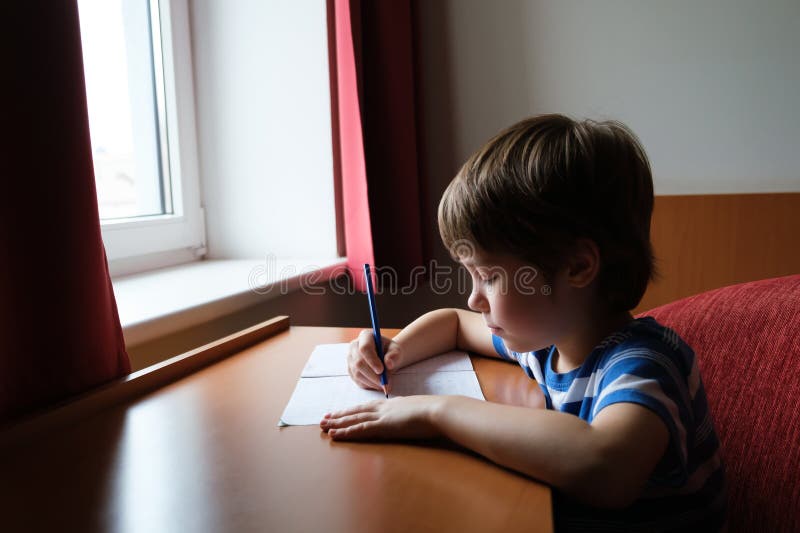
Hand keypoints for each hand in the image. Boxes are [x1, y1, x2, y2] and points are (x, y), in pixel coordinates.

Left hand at [320, 396, 443, 440]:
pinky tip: (335, 435)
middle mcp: (383, 408)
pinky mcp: (383, 426)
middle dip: (339, 416)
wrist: (438, 410)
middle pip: (356, 412)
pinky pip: (360, 430)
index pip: (367, 407)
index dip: (352, 410)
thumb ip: (408, 413)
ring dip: (337, 424)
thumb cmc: (434, 412)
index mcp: (391, 404)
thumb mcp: (418, 410)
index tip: (340, 412)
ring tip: (323, 427)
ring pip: (354, 420)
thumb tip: (406, 417)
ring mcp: (382, 416)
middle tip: (324, 419)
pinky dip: (346, 432)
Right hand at [347, 329, 404, 391]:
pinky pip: (357, 380)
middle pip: (359, 362)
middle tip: (384, 383)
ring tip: (384, 385)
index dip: (372, 360)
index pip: (365, 348)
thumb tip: (389, 364)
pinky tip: (377, 384)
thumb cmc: (390, 352)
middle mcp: (354, 346)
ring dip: (371, 382)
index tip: (381, 370)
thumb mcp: (396, 350)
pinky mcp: (350, 370)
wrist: (385, 357)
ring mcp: (350, 359)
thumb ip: (394, 355)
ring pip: (357, 373)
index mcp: (365, 336)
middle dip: (372, 375)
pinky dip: (368, 385)